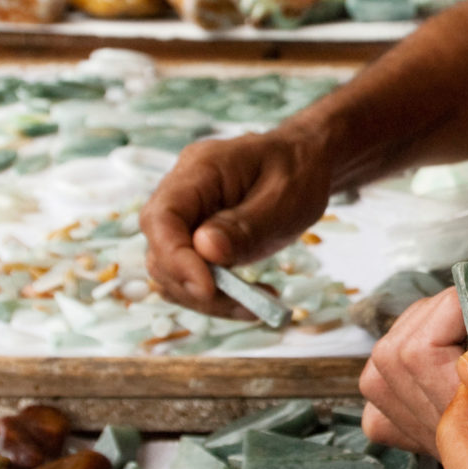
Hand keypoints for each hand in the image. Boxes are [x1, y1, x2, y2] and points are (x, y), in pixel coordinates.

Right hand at [142, 127, 333, 316]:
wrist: (306, 163)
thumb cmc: (298, 171)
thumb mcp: (284, 196)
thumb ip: (245, 224)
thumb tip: (204, 249)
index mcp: (199, 170)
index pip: (163, 217)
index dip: (175, 257)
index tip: (207, 288)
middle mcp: (183, 194)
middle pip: (160, 250)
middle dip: (194, 286)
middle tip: (245, 304)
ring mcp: (187, 218)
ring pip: (172, 272)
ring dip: (208, 299)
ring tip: (258, 305)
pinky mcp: (196, 241)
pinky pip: (191, 277)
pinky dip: (217, 297)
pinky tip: (253, 300)